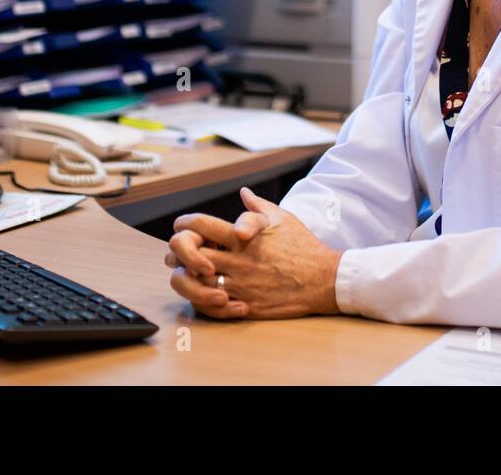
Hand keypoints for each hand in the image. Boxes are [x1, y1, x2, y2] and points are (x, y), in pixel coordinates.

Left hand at [165, 187, 342, 318]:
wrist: (323, 279)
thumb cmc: (303, 246)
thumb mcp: (283, 218)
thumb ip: (257, 207)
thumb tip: (244, 193)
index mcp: (243, 237)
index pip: (200, 225)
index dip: (184, 223)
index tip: (182, 225)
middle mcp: (237, 260)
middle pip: (188, 254)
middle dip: (177, 251)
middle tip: (177, 251)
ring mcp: (240, 285)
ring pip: (194, 283)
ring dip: (186, 277)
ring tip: (189, 272)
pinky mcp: (245, 305)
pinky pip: (210, 306)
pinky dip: (201, 299)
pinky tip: (204, 291)